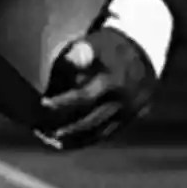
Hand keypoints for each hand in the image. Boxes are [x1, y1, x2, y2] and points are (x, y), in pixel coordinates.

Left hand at [35, 27, 157, 149]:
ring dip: (73, 139)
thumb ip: (83, 51)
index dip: (62, 102)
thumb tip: (72, 57)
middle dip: (65, 127)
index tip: (42, 103)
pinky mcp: (129, 121)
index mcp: (115, 80)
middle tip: (41, 130)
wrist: (145, 54)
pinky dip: (85, 141)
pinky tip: (66, 143)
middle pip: (90, 120)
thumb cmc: (111, 49)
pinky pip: (106, 135)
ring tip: (49, 139)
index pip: (84, 97)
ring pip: (98, 133)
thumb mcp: (99, 44)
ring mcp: (129, 113)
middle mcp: (124, 100)